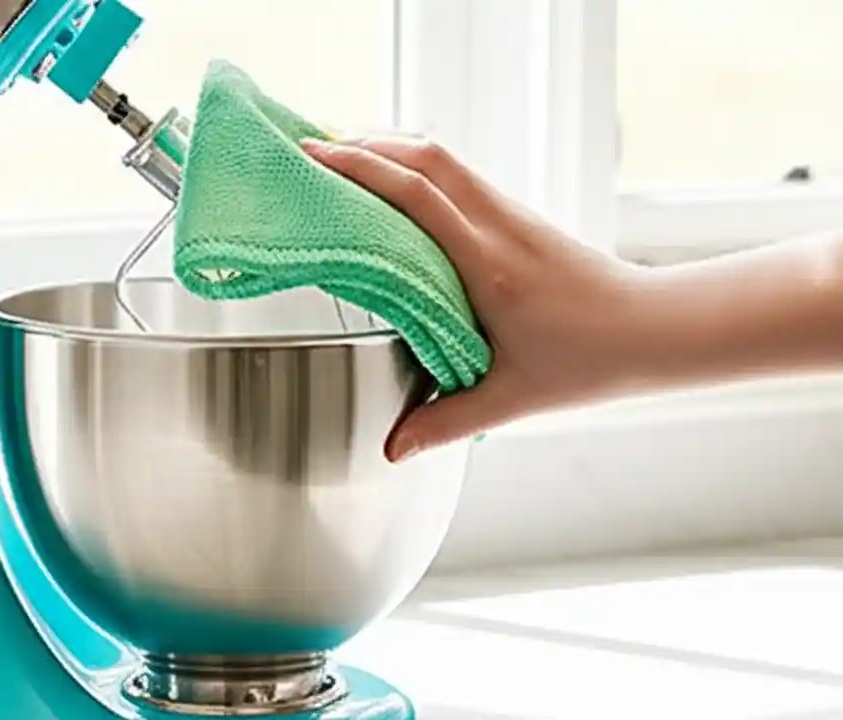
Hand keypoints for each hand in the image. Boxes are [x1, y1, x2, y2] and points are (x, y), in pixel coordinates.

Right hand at [301, 136, 654, 460]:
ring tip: (346, 159)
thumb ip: (444, 423)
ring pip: (444, 157)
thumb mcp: (511, 399)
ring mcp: (512, 214)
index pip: (415, 194)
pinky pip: (460, 175)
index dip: (360, 167)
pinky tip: (398, 186)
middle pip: (426, 155)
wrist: (658, 330)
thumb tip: (394, 449)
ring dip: (393, 148)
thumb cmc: (592, 361)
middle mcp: (499, 225)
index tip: (314, 157)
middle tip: (316, 151)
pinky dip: (419, 167)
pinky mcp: (520, 217)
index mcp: (487, 263)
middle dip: (366, 144)